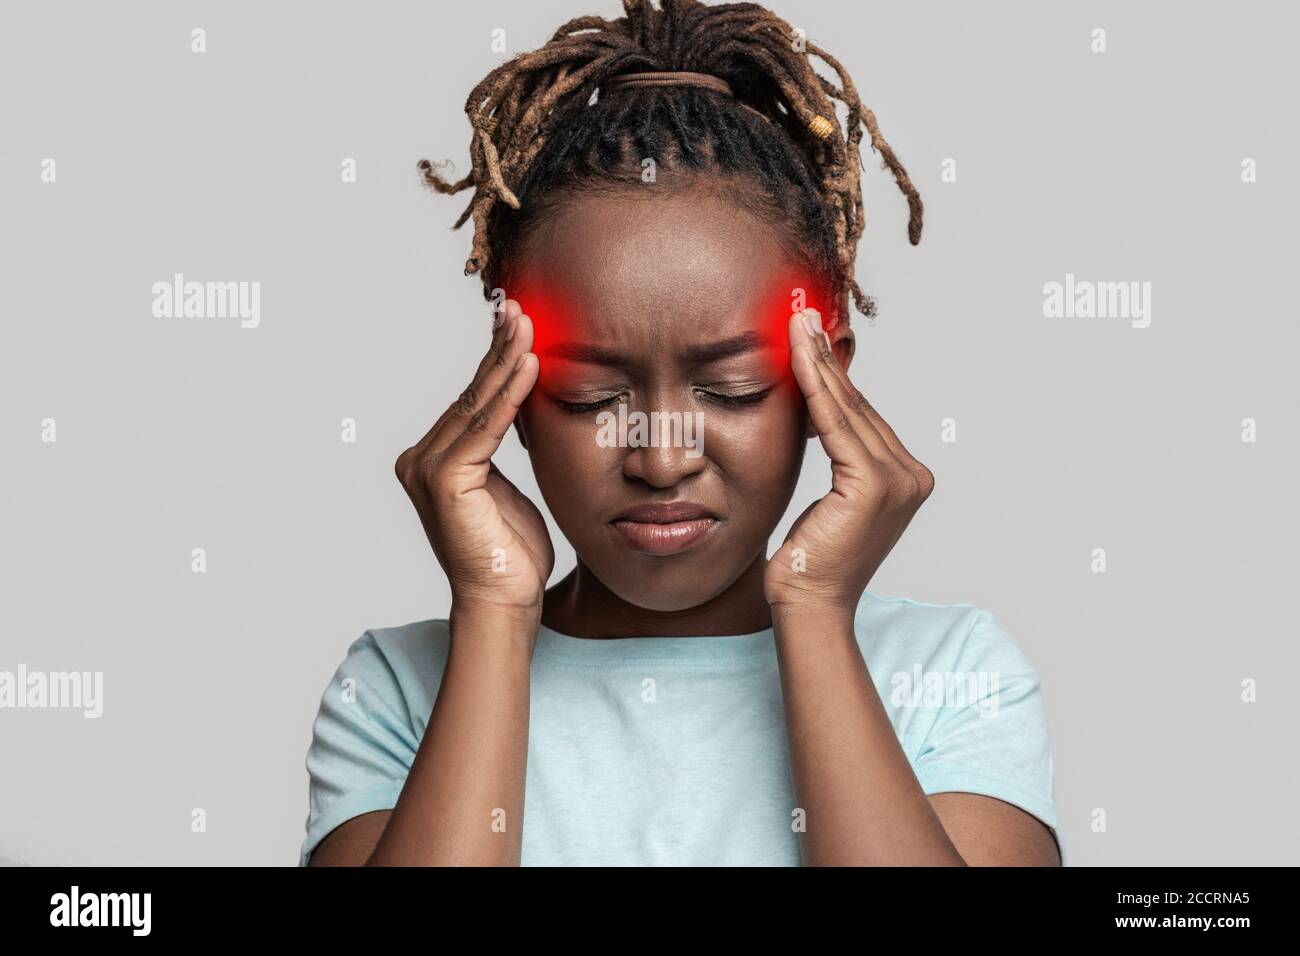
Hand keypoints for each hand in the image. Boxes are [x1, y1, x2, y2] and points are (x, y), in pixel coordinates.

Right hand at [394, 300, 552, 615]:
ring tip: (527, 323)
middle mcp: (421, 460)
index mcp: (434, 460)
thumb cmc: (512, 554)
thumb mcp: (511, 486)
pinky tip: (529, 363)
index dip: (495, 360)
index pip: (472, 401)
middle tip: (520, 308)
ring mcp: (427, 469)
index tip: (517, 324)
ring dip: (505, 360)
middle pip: (471, 395)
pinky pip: (485, 427)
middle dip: (498, 349)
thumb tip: (519, 400)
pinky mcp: (444, 480)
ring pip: (477, 404)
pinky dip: (509, 393)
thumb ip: (504, 445)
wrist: (505, 602)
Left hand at [764, 308, 934, 615]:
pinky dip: (814, 389)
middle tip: (801, 316)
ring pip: (847, 410)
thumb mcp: (827, 496)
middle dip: (827, 358)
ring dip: (818, 363)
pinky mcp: (873, 486)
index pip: (863, 416)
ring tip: (796, 325)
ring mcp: (899, 481)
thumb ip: (836, 453)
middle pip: (858, 406)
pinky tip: (797, 359)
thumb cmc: (809, 559)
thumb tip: (816, 403)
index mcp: (909, 478)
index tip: (811, 335)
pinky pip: (835, 426)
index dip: (834, 374)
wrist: (808, 605)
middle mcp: (913, 477)